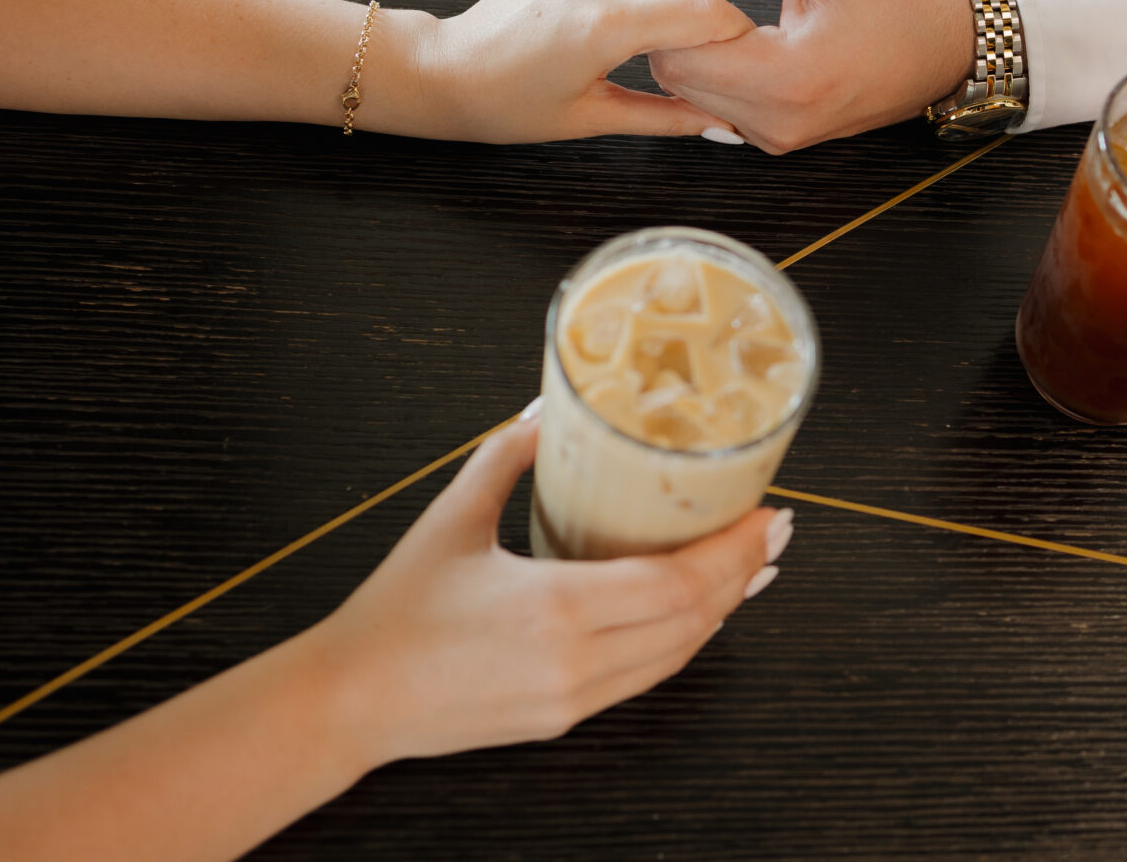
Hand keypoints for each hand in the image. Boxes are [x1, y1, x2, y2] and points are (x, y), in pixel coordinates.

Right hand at [306, 409, 792, 768]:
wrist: (351, 700)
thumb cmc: (394, 612)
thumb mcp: (453, 516)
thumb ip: (508, 455)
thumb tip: (548, 409)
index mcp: (556, 608)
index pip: (677, 583)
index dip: (732, 550)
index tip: (765, 514)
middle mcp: (576, 662)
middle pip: (692, 620)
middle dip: (743, 573)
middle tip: (775, 531)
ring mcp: (573, 698)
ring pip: (676, 655)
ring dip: (720, 609)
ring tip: (752, 565)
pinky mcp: (563, 717)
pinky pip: (644, 675)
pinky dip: (682, 638)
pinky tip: (697, 610)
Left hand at [405, 0, 754, 142]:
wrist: (449, 71)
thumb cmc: (511, 104)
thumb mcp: (593, 117)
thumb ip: (666, 116)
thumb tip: (723, 128)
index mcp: (603, 27)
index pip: (703, 13)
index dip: (736, 34)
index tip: (743, 54)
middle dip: (718, 12)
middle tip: (724, 46)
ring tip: (695, 18)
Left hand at [646, 0, 975, 152]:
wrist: (949, 46)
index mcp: (791, 79)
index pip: (680, 52)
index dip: (676, 2)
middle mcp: (779, 123)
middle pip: (675, 77)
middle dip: (677, 23)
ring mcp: (778, 137)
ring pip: (691, 93)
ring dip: (693, 43)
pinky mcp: (780, 137)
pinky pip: (718, 102)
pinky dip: (714, 64)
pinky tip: (740, 27)